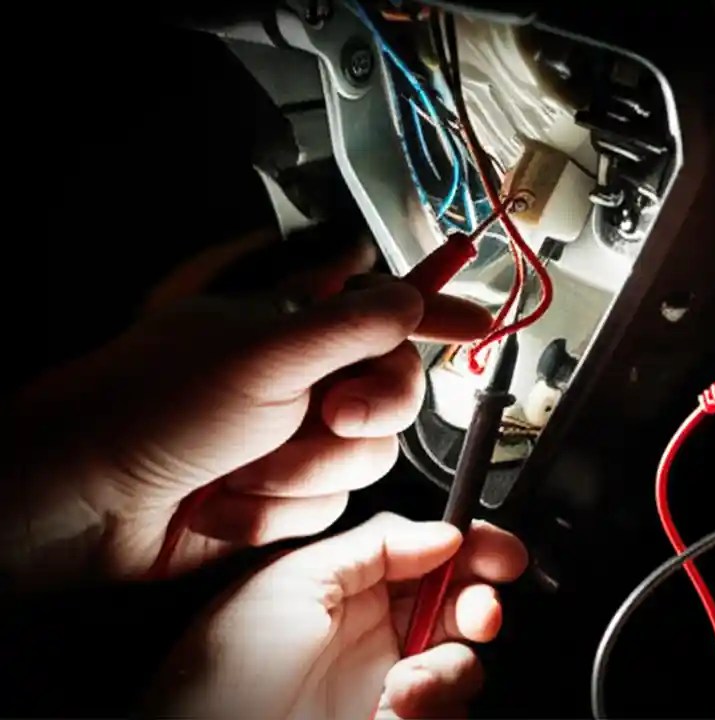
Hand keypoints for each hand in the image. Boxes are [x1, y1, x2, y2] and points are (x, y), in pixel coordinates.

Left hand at [3, 234, 491, 584]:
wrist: (89, 503)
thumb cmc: (159, 410)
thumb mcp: (265, 355)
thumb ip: (353, 325)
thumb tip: (413, 298)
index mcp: (294, 325)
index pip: (384, 308)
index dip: (436, 312)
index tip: (477, 322)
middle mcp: (301, 380)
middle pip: (396, 395)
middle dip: (363, 415)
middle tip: (329, 416)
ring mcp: (293, 441)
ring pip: (366, 460)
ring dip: (303, 472)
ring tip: (242, 470)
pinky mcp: (283, 499)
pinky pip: (329, 507)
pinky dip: (279, 512)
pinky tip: (227, 504)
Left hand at [151, 513, 527, 719]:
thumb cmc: (218, 676)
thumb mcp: (290, 580)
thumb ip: (374, 546)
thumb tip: (443, 532)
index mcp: (347, 588)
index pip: (430, 556)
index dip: (472, 551)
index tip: (499, 555)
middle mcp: (371, 636)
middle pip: (458, 608)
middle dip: (479, 606)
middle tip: (478, 613)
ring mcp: (385, 688)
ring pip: (461, 666)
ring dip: (449, 671)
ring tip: (407, 685)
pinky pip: (447, 714)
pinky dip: (435, 710)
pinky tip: (395, 710)